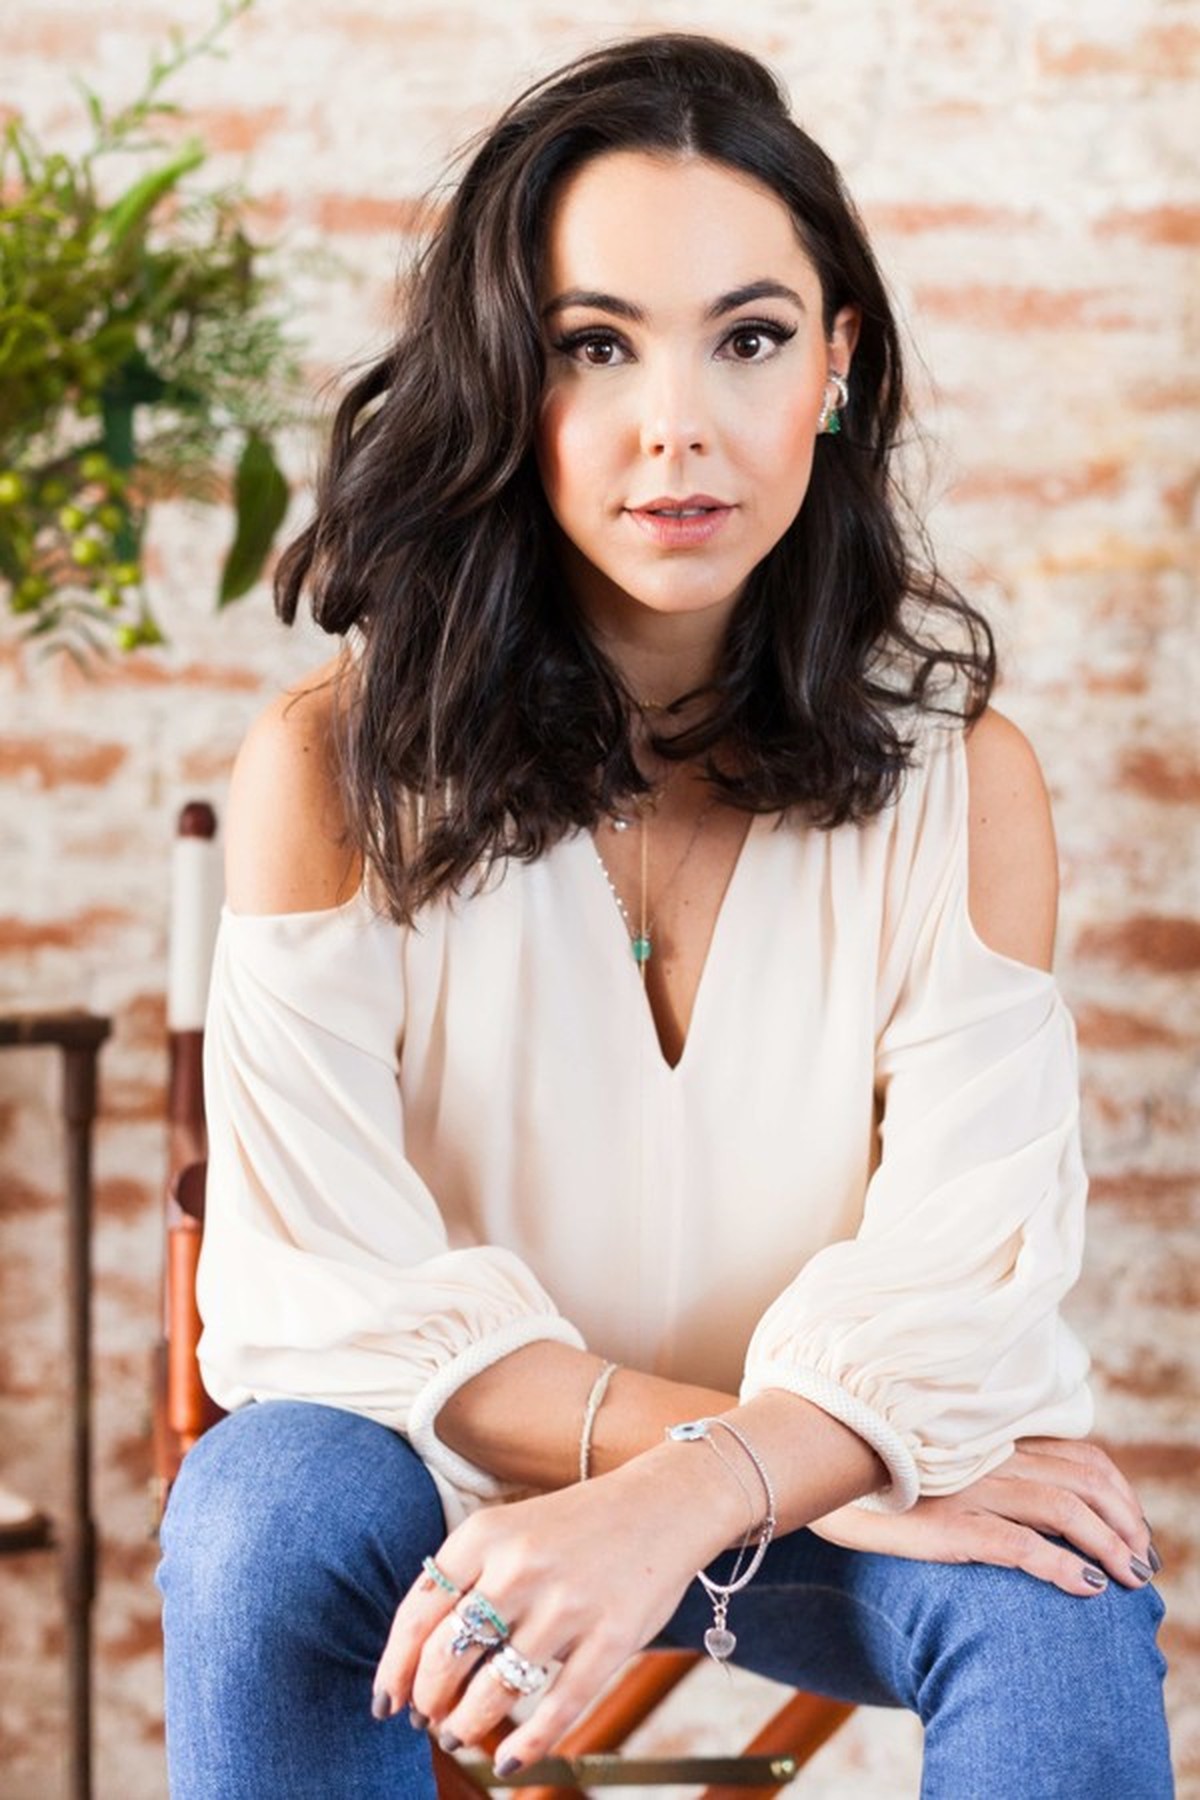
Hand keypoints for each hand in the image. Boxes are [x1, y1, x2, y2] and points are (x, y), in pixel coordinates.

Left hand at [373, 1453, 743, 1771]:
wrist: (664, 1502)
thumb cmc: (576, 1525)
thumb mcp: (511, 1527)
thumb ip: (465, 1576)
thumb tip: (415, 1655)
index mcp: (487, 1534)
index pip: (418, 1613)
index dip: (395, 1667)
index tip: (387, 1699)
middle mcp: (521, 1566)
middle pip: (448, 1656)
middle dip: (428, 1700)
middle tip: (428, 1717)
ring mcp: (569, 1604)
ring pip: (496, 1689)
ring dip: (466, 1724)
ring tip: (459, 1733)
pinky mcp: (613, 1637)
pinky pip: (560, 1706)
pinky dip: (528, 1744)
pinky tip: (508, 1760)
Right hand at [808, 1437, 1159, 1596]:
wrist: (808, 1472)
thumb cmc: (868, 1472)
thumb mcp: (935, 1459)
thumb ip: (979, 1463)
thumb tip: (1023, 1494)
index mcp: (989, 1435)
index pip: (1078, 1454)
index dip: (1117, 1490)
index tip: (1132, 1524)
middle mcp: (986, 1453)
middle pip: (1084, 1480)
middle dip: (1124, 1522)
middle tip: (1141, 1559)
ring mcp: (969, 1486)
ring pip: (1064, 1510)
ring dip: (1107, 1546)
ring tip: (1128, 1577)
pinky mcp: (949, 1523)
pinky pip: (1019, 1544)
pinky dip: (1060, 1565)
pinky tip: (1084, 1586)